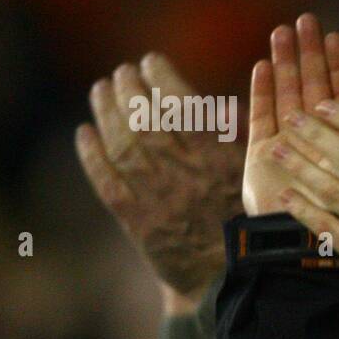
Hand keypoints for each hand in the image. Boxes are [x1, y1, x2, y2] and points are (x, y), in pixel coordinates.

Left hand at [77, 54, 245, 307]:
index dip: (163, 80)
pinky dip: (92, 156)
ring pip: (124, 147)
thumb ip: (239, 141)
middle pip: (148, 123)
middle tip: (122, 72)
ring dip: (109, 113)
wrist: (228, 278)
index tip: (151, 61)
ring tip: (102, 89)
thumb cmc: (245, 220)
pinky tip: (85, 132)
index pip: (185, 110)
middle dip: (131, 91)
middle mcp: (187, 178)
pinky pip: (107, 183)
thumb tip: (224, 103)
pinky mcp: (138, 223)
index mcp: (220, 163)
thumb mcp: (254, 178)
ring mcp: (159, 200)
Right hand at [243, 13, 338, 215]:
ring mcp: (290, 149)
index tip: (336, 37)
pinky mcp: (263, 160)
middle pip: (313, 90)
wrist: (327, 264)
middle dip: (310, 56)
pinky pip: (262, 120)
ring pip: (287, 97)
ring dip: (286, 65)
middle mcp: (320, 143)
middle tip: (305, 20)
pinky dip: (263, 93)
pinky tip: (263, 65)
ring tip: (281, 32)